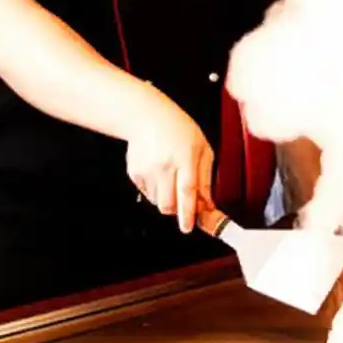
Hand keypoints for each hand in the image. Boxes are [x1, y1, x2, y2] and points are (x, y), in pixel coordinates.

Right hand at [126, 96, 215, 232]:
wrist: (146, 116)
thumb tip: (207, 203)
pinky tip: (160, 173)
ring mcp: (146, 170)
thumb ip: (206, 177)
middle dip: (177, 211)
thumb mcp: (202, 148)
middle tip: (184, 203)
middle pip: (168, 204)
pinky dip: (156, 191)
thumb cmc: (179, 129)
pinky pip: (147, 193)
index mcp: (185, 157)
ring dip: (168, 200)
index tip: (189, 227)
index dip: (188, 212)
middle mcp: (164, 165)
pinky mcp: (134, 173)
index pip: (187, 191)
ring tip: (172, 179)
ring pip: (157, 202)